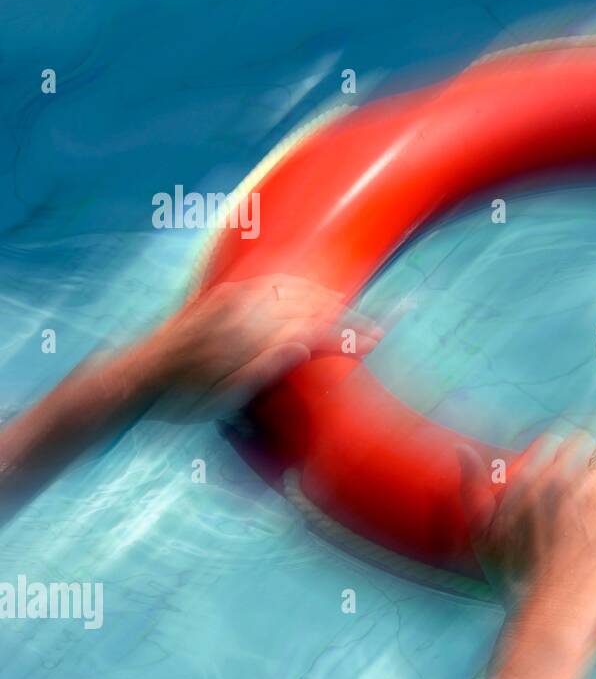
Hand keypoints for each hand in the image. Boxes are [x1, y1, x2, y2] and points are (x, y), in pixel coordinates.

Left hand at [137, 274, 383, 421]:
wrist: (136, 375)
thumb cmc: (180, 399)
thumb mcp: (221, 399)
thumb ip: (262, 368)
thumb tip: (304, 344)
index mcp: (246, 335)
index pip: (312, 327)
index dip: (347, 333)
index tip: (375, 341)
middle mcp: (242, 308)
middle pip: (310, 303)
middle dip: (347, 315)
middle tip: (376, 329)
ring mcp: (233, 297)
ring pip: (295, 287)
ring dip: (329, 296)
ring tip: (354, 312)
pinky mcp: (225, 293)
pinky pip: (273, 279)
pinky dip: (302, 282)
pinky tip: (314, 289)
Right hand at [457, 427, 595, 645]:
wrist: (552, 616)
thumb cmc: (515, 579)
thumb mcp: (483, 535)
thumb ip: (469, 488)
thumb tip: (461, 448)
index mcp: (533, 483)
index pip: (555, 443)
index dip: (561, 448)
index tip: (567, 455)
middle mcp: (568, 486)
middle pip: (587, 446)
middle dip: (590, 449)